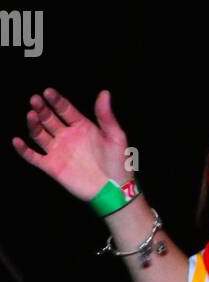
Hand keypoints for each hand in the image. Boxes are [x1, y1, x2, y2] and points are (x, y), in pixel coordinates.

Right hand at [12, 88, 133, 201]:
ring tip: (31, 115)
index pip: (65, 109)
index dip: (56, 100)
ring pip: (39, 134)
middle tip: (35, 100)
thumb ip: (106, 116)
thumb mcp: (115, 136)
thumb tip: (104, 93)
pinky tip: (17, 141)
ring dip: (33, 124)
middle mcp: (67, 137)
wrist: (114, 190)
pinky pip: (33, 157)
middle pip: (49, 119)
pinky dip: (23, 150)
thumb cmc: (118, 163)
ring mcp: (58, 151)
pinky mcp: (52, 166)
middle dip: (41, 108)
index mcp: (82, 127)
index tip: (48, 92)